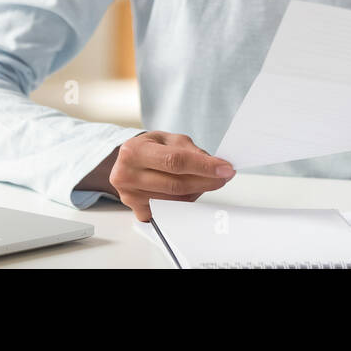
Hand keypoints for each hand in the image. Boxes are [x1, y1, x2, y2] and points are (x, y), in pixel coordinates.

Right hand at [109, 131, 235, 220]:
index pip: (175, 161)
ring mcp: (130, 196)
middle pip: (176, 184)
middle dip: (206, 181)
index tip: (224, 168)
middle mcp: (127, 175)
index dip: (203, 166)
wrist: (125, 161)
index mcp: (134, 151)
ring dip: (198, 191)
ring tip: (209, 181)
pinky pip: (169, 211)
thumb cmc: (147, 148)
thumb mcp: (167, 139)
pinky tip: (193, 191)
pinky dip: (185, 202)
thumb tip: (214, 164)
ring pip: (175, 199)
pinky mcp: (136, 210)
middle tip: (224, 176)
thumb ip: (189, 150)